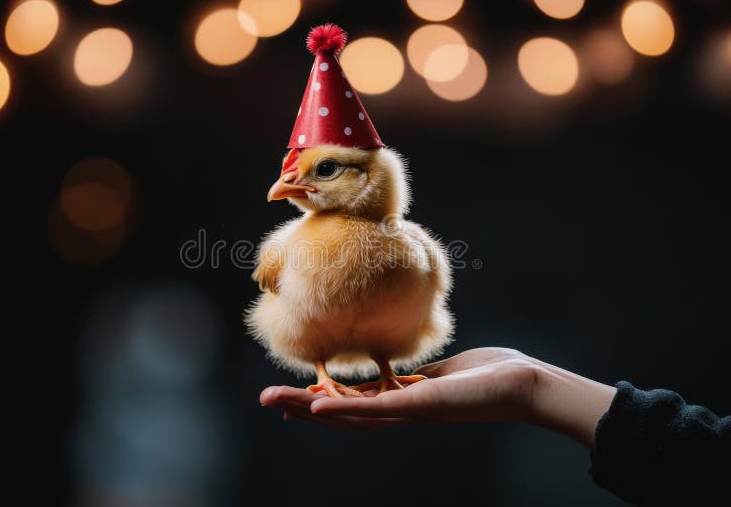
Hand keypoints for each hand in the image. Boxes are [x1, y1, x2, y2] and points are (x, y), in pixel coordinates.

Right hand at [259, 347, 616, 446]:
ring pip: (349, 414)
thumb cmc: (487, 378)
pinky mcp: (418, 406)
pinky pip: (375, 409)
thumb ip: (416, 378)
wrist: (522, 386)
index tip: (291, 397)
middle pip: (341, 414)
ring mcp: (407, 413)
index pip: (351, 405)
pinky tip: (316, 405)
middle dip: (302, 408)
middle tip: (266, 401)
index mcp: (401, 404)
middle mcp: (399, 414)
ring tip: (276, 402)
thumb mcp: (441, 375)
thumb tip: (400, 374)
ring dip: (309, 410)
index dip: (319, 403)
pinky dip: (343, 408)